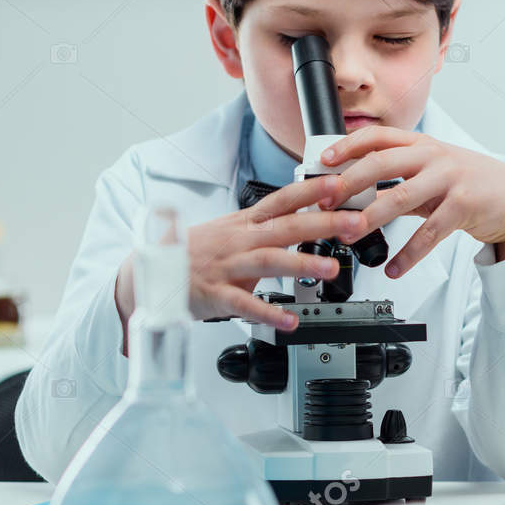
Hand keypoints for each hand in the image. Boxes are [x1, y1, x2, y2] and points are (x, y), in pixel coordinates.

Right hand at [114, 176, 366, 346]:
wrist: (150, 274)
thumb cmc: (195, 254)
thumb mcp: (231, 232)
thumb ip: (266, 228)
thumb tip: (303, 216)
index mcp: (245, 224)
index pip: (282, 201)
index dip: (311, 191)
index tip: (339, 184)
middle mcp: (238, 240)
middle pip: (285, 227)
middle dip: (323, 224)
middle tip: (354, 223)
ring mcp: (227, 266)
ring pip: (269, 261)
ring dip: (302, 264)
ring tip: (331, 269)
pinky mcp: (216, 295)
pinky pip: (245, 304)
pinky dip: (268, 312)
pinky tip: (290, 320)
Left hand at [316, 126, 504, 277]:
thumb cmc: (468, 184)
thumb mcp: (431, 175)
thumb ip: (397, 183)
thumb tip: (355, 196)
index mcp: (421, 144)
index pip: (378, 137)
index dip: (347, 146)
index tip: (323, 162)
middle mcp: (433, 156)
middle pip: (382, 162)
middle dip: (349, 182)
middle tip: (325, 202)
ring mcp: (450, 179)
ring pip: (402, 196)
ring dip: (370, 217)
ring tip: (349, 234)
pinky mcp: (464, 206)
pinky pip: (430, 233)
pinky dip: (409, 254)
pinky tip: (394, 268)